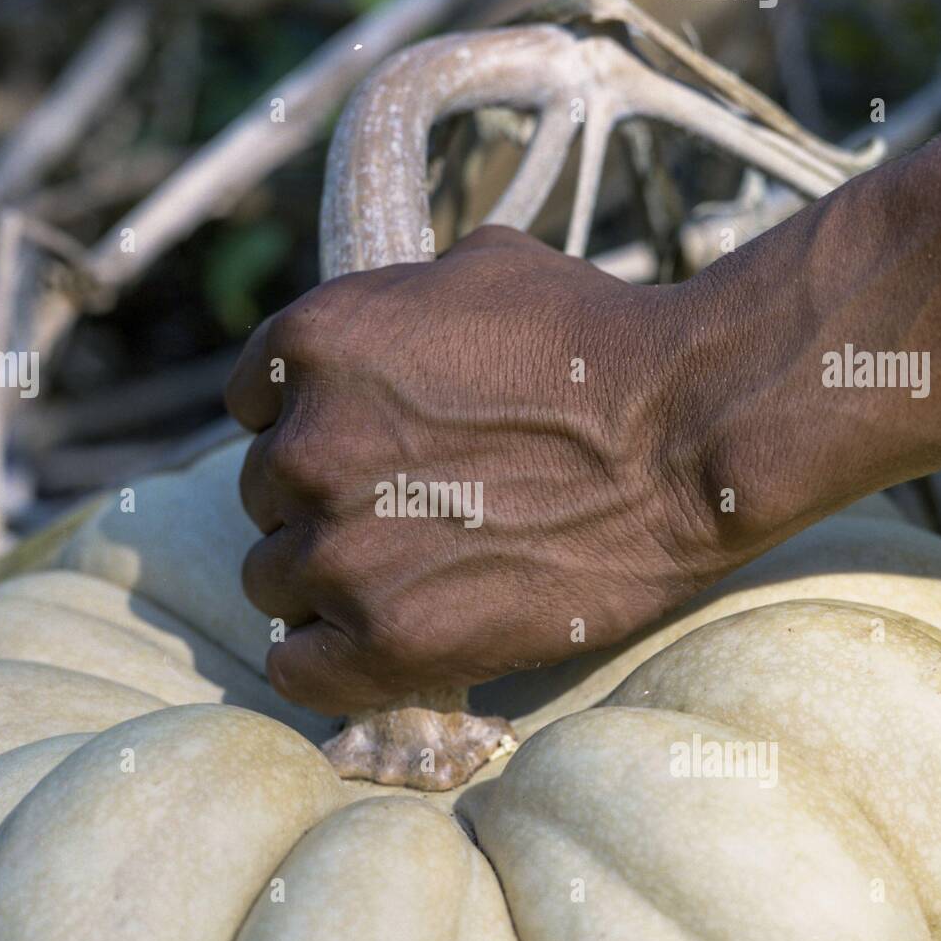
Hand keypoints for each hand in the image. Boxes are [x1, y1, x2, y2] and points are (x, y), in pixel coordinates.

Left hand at [226, 226, 735, 714]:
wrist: (687, 434)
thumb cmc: (598, 342)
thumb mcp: (478, 270)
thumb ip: (391, 305)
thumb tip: (371, 336)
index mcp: (314, 344)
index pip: (252, 406)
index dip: (306, 429)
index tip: (357, 452)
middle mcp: (304, 446)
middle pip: (265, 498)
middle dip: (321, 504)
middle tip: (401, 516)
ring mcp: (339, 549)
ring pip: (275, 581)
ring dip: (326, 581)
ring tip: (407, 577)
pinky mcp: (384, 638)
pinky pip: (299, 669)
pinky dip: (326, 663)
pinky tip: (373, 646)